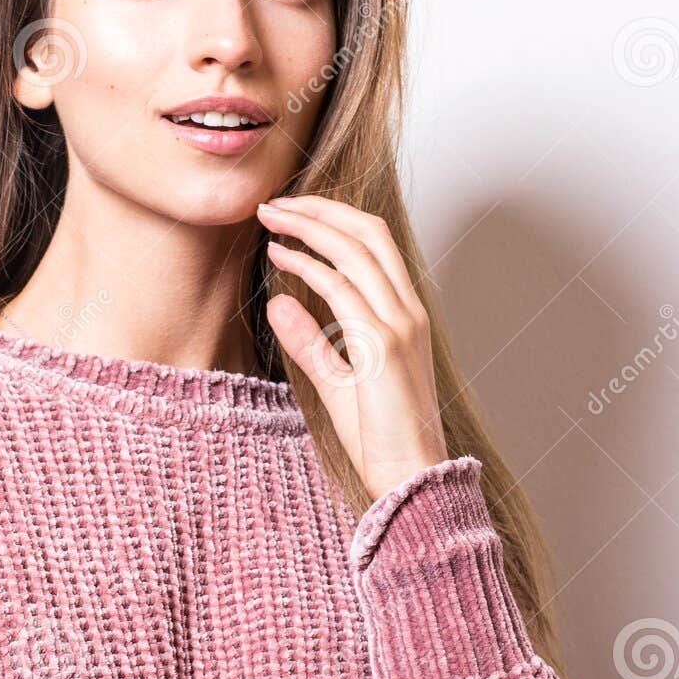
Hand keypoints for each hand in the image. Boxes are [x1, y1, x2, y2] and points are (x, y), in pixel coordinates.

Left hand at [258, 194, 448, 499]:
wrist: (408, 476)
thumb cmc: (380, 438)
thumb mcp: (337, 381)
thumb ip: (311, 341)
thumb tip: (281, 304)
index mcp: (406, 315)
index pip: (375, 244)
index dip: (333, 219)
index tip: (291, 214)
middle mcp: (409, 312)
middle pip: (368, 232)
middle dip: (319, 208)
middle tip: (273, 202)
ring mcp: (400, 325)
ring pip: (355, 250)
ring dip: (308, 226)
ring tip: (269, 218)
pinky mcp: (383, 345)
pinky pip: (342, 289)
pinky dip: (308, 266)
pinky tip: (280, 259)